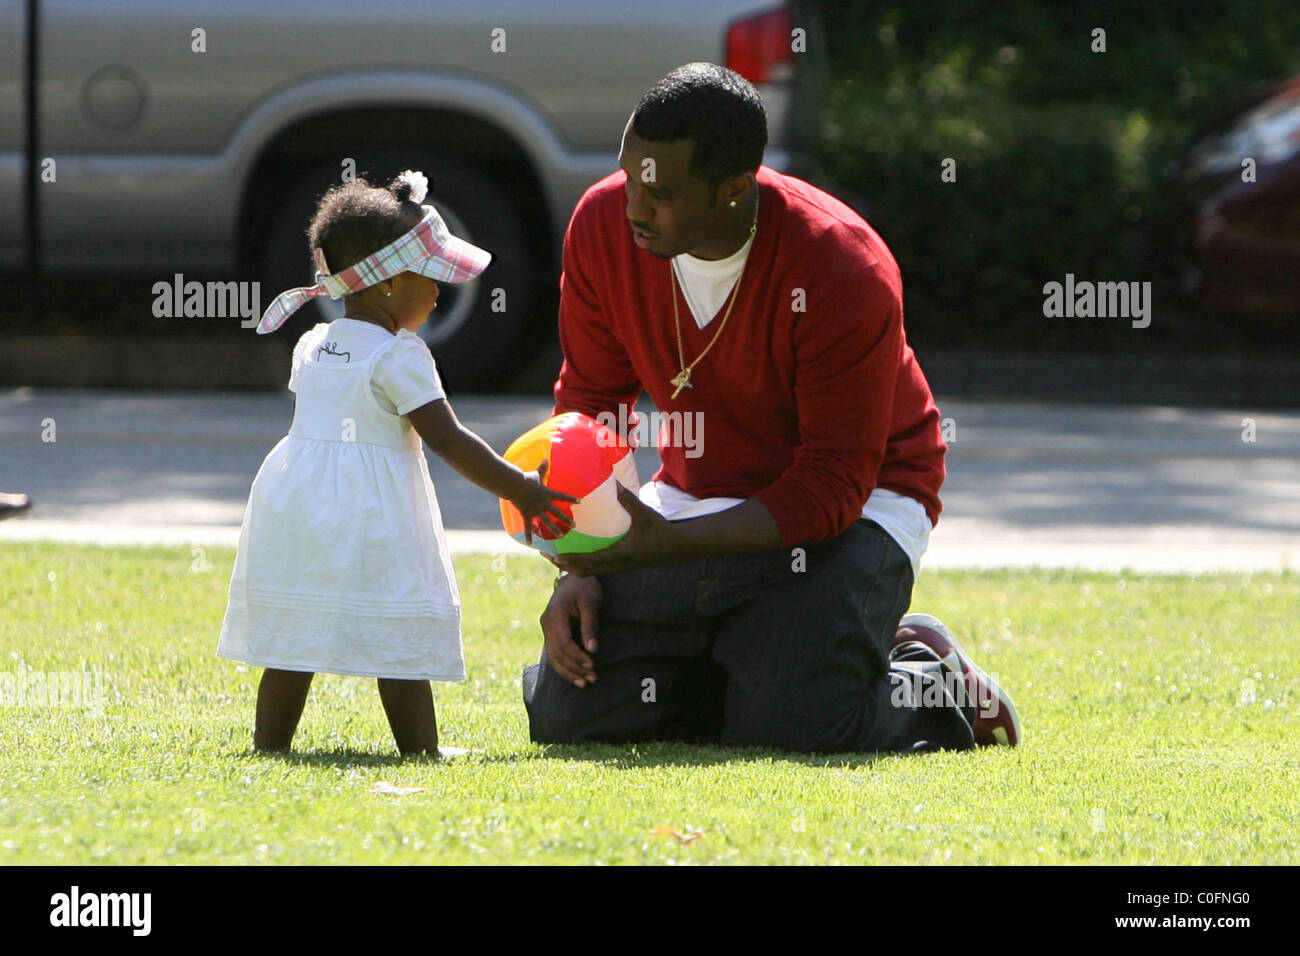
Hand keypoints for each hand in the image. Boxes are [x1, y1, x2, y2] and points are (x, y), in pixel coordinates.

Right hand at [512, 460, 579, 545]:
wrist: (515, 485)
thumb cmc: (525, 479)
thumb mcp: (535, 474)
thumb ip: (542, 468)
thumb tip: (545, 459)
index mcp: (547, 494)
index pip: (562, 496)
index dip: (571, 499)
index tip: (580, 502)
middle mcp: (544, 503)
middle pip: (558, 513)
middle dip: (567, 520)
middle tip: (574, 526)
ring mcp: (536, 510)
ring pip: (547, 522)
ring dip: (555, 530)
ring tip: (561, 536)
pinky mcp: (527, 514)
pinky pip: (528, 527)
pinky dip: (529, 535)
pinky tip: (531, 544)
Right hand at [541, 573, 602, 687]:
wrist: (573, 576)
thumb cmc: (584, 587)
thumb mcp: (590, 603)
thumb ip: (590, 626)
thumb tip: (593, 650)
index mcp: (555, 615)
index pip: (564, 643)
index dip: (577, 657)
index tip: (592, 665)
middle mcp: (547, 624)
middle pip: (557, 653)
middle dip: (574, 668)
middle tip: (592, 679)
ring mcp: (547, 629)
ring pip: (553, 657)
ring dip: (568, 672)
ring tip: (584, 683)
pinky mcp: (551, 633)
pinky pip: (554, 653)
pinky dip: (564, 666)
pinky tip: (575, 676)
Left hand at [551, 483, 681, 575]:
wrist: (674, 548)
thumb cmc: (660, 531)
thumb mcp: (645, 514)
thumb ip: (628, 500)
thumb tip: (614, 482)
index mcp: (620, 556)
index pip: (591, 562)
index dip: (572, 560)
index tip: (555, 556)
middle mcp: (616, 565)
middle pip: (584, 571)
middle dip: (564, 564)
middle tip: (546, 554)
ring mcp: (616, 567)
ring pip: (588, 571)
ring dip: (570, 565)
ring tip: (554, 555)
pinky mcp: (618, 565)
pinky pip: (595, 567)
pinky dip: (581, 563)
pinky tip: (573, 552)